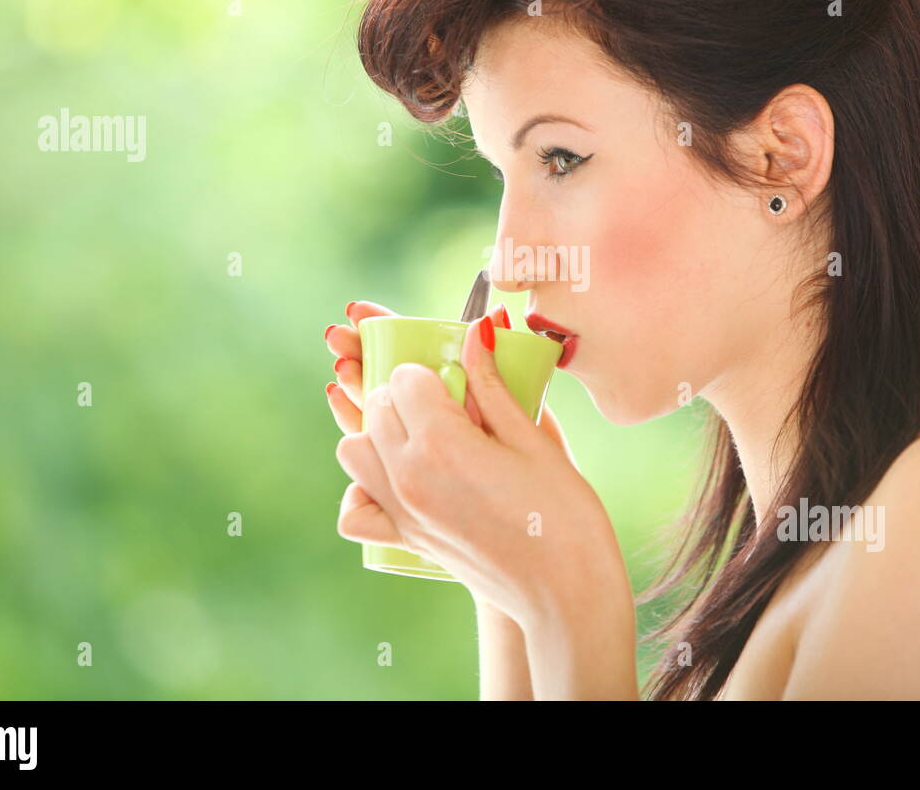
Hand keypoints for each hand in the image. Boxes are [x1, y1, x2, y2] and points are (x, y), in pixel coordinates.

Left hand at [325, 304, 621, 626]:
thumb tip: (478, 328)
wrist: (567, 592)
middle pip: (377, 406)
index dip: (433, 372)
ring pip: (353, 449)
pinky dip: (364, 489)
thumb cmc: (565, 514)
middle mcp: (408, 474)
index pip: (404, 376)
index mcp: (442, 442)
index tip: (461, 385)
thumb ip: (494, 383)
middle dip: (407, 395)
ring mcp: (401, 510)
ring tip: (426, 438)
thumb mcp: (535, 439)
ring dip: (380, 434)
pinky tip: (399, 480)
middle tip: (451, 408)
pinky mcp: (404, 539)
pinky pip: (353, 509)